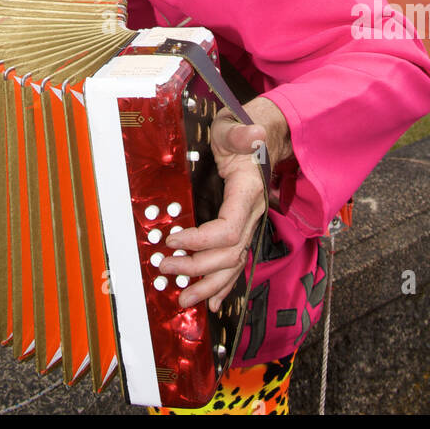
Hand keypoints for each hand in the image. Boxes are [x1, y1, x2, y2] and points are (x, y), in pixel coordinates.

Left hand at [160, 97, 291, 312]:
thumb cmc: (241, 134)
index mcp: (248, 193)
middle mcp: (252, 214)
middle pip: (229, 254)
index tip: (172, 240)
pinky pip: (236, 262)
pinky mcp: (242, 228)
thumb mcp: (234, 128)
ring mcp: (249, 223)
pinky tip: (212, 300)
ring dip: (208, 285)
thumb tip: (253, 134)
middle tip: (166, 268)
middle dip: (196, 267)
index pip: (228, 229)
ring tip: (184, 298)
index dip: (200, 240)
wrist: (263, 138)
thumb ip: (241, 134)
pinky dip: (224, 284)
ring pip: (234, 265)